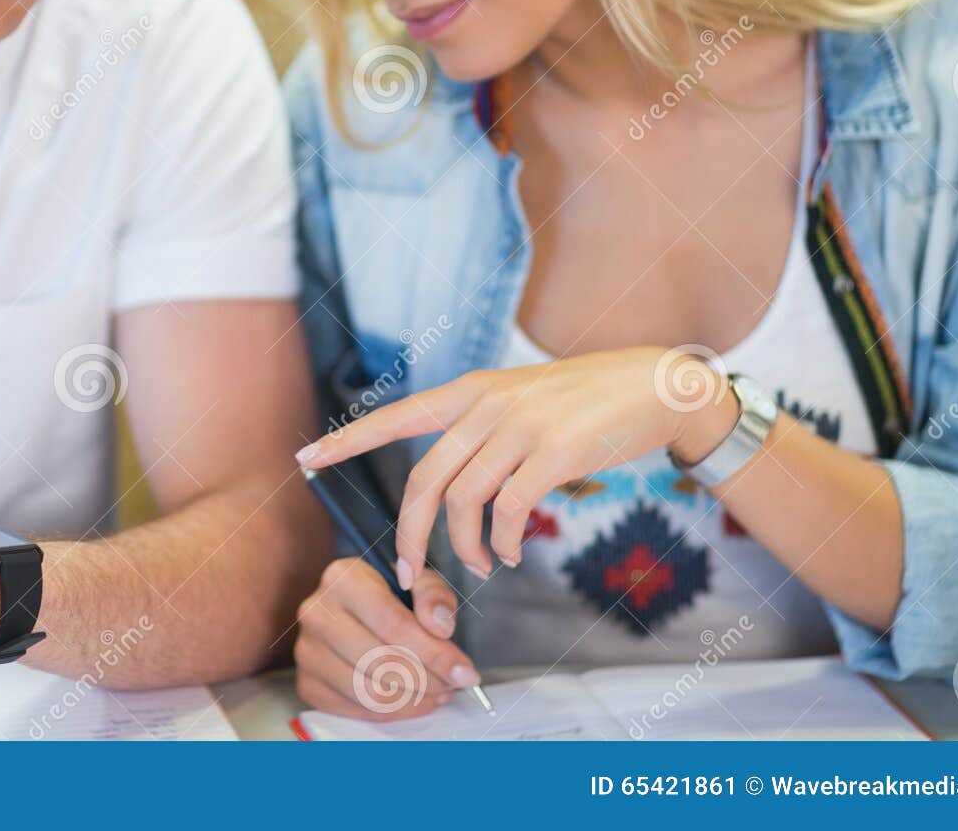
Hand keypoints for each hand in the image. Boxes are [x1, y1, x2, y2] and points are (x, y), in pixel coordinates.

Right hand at [293, 556, 479, 721]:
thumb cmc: (390, 595)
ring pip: (369, 692)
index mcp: (343, 578)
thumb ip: (434, 597)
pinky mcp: (308, 683)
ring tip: (436, 691)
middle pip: (381, 663)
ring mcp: (307, 650)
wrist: (353, 609)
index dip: (435, 654)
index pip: (393, 625)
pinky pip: (356, 710)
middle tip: (453, 684)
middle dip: (428, 680)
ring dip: (414, 699)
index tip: (465, 672)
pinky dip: (393, 712)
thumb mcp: (418, 583)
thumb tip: (440, 627)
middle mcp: (316, 612)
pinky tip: (413, 699)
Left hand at [296, 348, 739, 579]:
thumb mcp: (521, 401)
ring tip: (481, 566)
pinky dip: (503, 543)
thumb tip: (455, 488)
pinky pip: (509, 512)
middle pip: (425, 480)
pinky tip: (511, 554)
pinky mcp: (554, 452)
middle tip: (409, 571)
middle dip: (411, 534)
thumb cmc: (584, 403)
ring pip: (464, 501)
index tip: (306, 459)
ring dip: (465, 547)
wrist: (651, 386)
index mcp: (470, 390)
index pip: (395, 417)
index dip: (348, 440)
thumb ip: (482, 431)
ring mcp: (520, 426)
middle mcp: (486, 404)